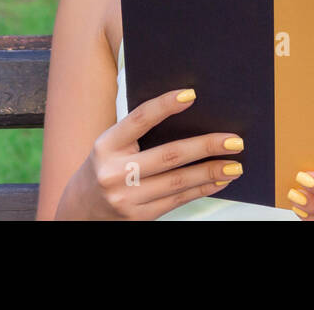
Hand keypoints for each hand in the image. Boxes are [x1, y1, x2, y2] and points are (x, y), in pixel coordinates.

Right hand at [57, 87, 244, 219]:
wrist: (79, 210)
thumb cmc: (104, 167)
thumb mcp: (111, 146)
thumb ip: (139, 133)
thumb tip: (189, 116)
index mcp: (106, 145)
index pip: (139, 119)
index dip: (165, 105)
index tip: (192, 95)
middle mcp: (114, 172)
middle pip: (169, 155)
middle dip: (205, 146)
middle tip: (234, 140)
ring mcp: (126, 198)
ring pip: (178, 181)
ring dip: (211, 172)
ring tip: (235, 165)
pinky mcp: (138, 217)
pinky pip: (177, 201)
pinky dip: (201, 189)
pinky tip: (219, 181)